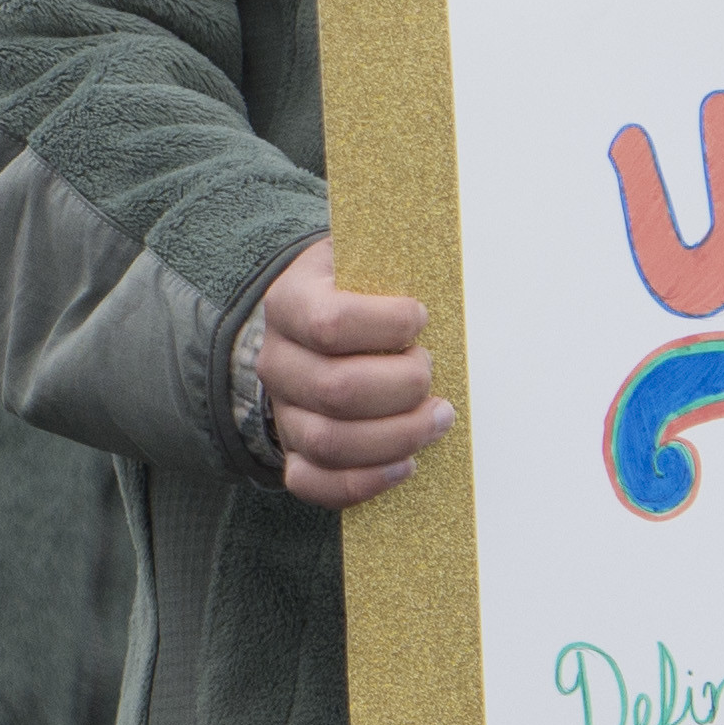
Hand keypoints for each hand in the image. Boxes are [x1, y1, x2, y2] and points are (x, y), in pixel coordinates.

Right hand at [255, 248, 454, 506]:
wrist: (316, 323)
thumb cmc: (360, 289)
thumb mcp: (366, 256)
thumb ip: (393, 256)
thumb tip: (447, 240)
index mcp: (290, 303)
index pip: (331, 324)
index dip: (387, 326)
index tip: (421, 317)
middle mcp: (276, 361)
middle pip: (337, 390)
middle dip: (402, 387)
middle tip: (434, 376)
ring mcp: (282, 411)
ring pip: (329, 442)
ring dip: (397, 436)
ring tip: (438, 419)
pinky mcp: (294, 451)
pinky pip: (313, 484)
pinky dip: (363, 483)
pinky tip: (405, 465)